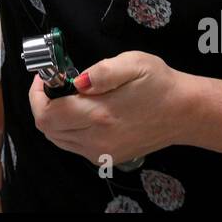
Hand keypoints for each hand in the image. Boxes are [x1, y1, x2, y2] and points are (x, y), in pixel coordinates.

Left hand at [28, 51, 197, 166]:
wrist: (184, 113)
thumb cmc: (159, 84)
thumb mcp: (133, 63)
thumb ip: (101, 71)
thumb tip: (78, 82)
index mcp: (99, 114)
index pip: (47, 114)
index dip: (37, 95)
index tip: (45, 78)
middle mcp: (96, 140)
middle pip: (47, 129)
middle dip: (43, 104)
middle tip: (56, 84)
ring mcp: (101, 153)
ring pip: (58, 140)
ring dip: (54, 118)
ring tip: (68, 96)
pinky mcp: (106, 158)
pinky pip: (73, 146)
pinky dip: (67, 129)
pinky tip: (81, 112)